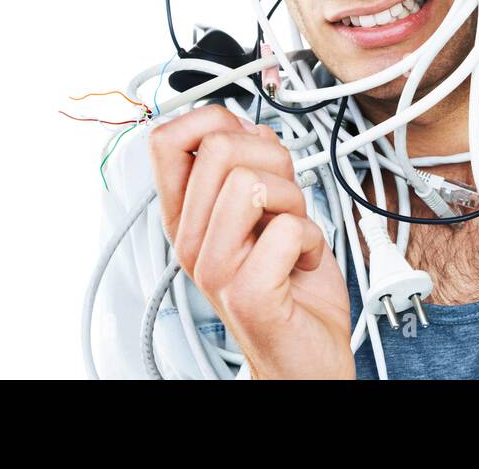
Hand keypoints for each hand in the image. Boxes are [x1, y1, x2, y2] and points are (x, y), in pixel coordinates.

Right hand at [148, 105, 353, 378]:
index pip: (164, 139)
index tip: (244, 141)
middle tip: (280, 200)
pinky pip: (288, 229)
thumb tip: (246, 126)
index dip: (211, 120)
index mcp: (186, 216)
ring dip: (293, 201)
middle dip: (271, 160)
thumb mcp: (262, 212)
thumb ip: (249, 167)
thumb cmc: (288, 288)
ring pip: (251, 183)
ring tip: (291, 231)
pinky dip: (314, 238)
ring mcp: (214, 269)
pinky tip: (303, 263)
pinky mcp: (247, 294)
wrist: (306, 357)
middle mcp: (190, 242)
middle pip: (217, 147)